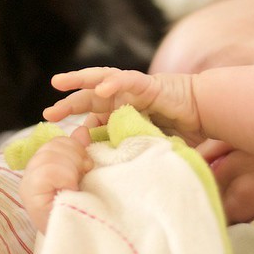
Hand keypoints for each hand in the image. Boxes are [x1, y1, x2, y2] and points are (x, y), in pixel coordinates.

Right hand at [19, 126, 92, 232]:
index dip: (75, 148)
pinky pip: (50, 170)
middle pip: (54, 145)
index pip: (57, 141)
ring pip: (51, 155)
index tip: (86, 165)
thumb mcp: (81, 174)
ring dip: (71, 170)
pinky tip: (68, 191)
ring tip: (75, 186)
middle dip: (75, 158)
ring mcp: (27, 184)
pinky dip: (65, 178)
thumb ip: (79, 152)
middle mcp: (30, 172)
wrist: (76, 238)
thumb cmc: (78, 207)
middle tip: (82, 175)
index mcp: (42, 165)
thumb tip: (83, 129)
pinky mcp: (29, 194)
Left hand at [44, 67, 204, 144]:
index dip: (77, 128)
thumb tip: (114, 174)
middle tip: (48, 114)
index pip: (93, 119)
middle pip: (89, 99)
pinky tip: (99, 89)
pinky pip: (128, 81)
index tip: (60, 141)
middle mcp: (124, 99)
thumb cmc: (180, 130)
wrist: (206, 113)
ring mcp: (134, 89)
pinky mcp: (148, 84)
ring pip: (101, 80)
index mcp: (121, 114)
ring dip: (80, 80)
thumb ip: (131, 152)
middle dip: (68, 105)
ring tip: (60, 83)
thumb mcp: (148, 145)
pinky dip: (113, 84)